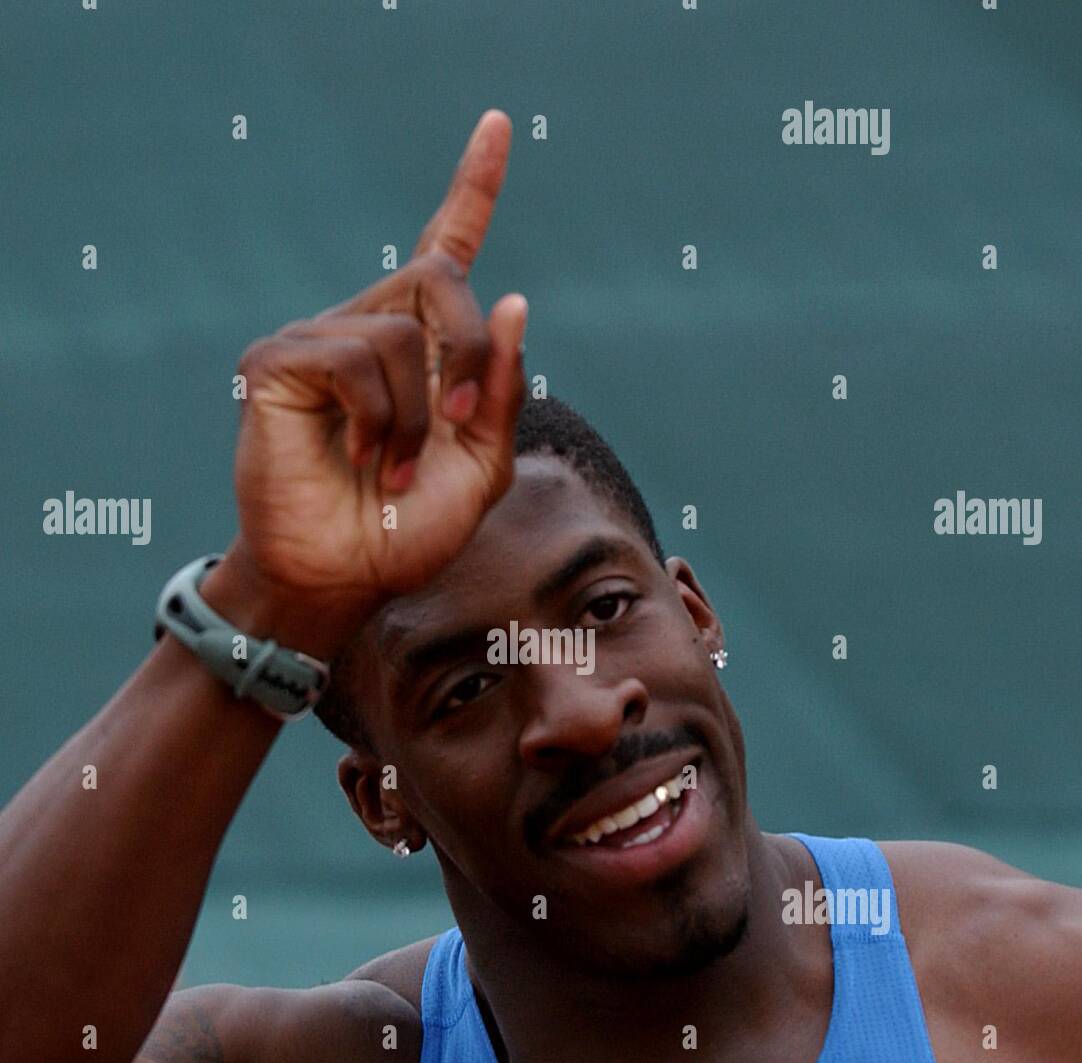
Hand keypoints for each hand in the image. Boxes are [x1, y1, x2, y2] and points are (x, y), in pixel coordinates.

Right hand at [224, 110, 526, 641]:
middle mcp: (369, 327)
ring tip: (398, 469)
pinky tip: (366, 458)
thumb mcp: (481, 467)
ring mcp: (320, 339)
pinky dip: (379, 418)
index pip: (445, 250)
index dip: (474, 188)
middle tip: (462, 425)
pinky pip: (354, 357)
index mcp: (419, 349)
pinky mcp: (278, 360)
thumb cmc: (408, 528)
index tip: (499, 125)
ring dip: (419, 416)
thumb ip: (499, 391)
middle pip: (438, 279)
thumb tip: (511, 298)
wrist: (345, 576)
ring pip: (400, 330)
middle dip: (469, 352)